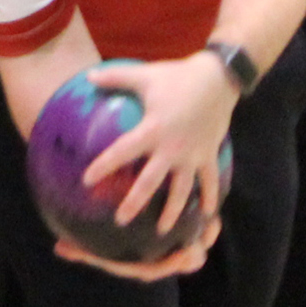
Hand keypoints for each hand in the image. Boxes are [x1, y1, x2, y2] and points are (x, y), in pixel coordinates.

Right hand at [53, 217, 222, 281]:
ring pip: (196, 245)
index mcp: (145, 265)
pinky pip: (199, 230)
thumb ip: (80, 247)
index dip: (169, 265)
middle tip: (195, 244)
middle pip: (184, 262)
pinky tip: (210, 207)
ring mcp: (177, 246)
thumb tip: (58, 247)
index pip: (157, 270)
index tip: (177, 255)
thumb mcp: (95, 243)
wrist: (124, 229)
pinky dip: (205, 223)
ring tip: (211, 223)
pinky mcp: (185, 234)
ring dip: (205, 236)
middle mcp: (164, 259)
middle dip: (193, 255)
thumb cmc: (110, 239)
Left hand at [80, 52, 237, 235]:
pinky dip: (209, 198)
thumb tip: (88, 75)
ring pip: (181, 190)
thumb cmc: (178, 76)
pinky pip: (210, 181)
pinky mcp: (208, 154)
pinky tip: (207, 215)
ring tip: (162, 231)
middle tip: (120, 220)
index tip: (86, 181)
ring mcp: (192, 155)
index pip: (123, 151)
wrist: (218, 77)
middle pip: (150, 182)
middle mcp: (171, 148)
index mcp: (153, 129)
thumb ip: (115, 77)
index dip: (104, 166)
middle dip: (134, 202)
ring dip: (172, 212)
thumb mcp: (145, 75)